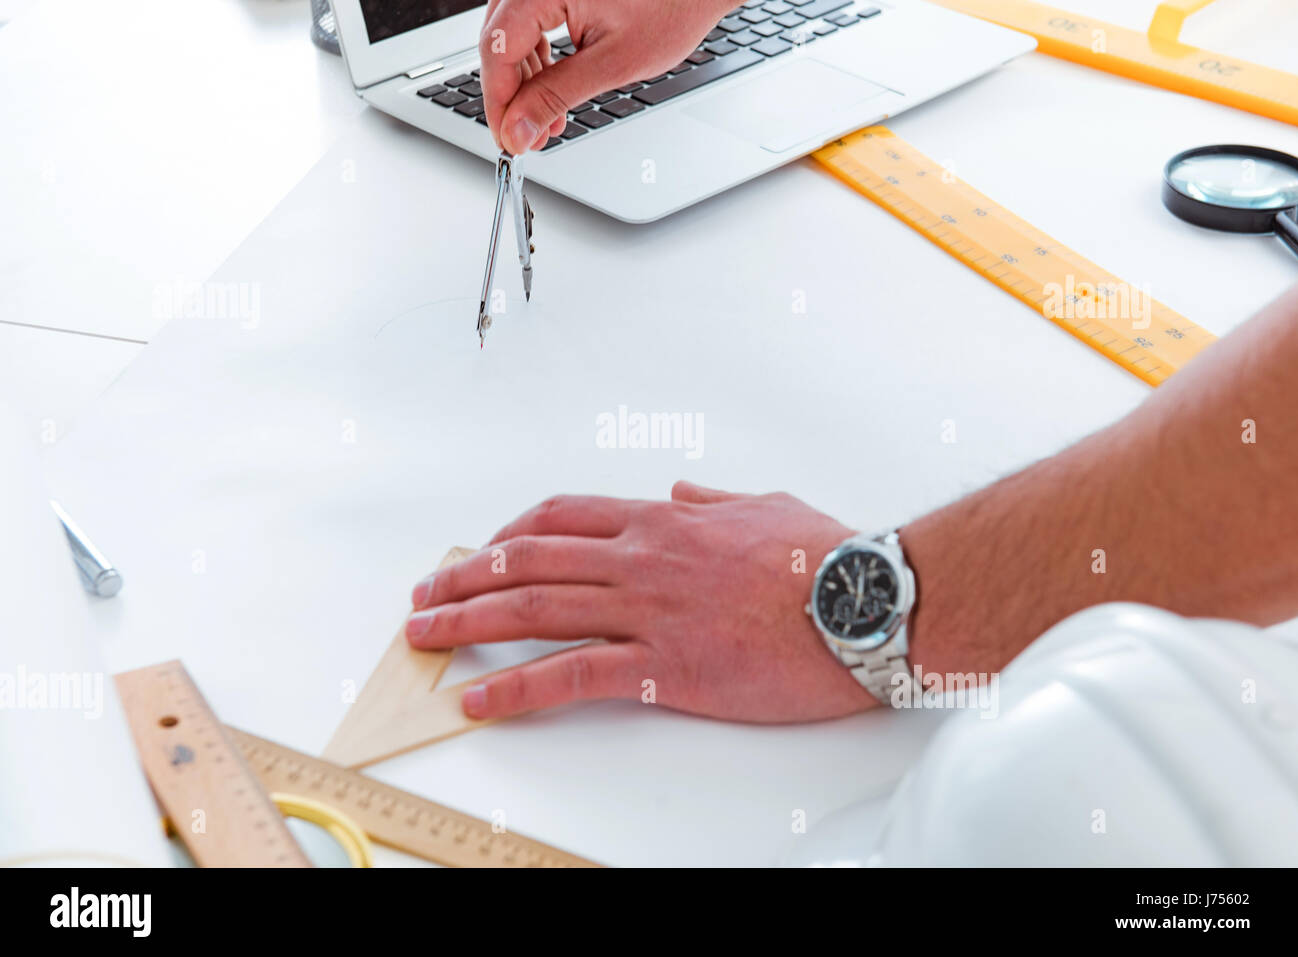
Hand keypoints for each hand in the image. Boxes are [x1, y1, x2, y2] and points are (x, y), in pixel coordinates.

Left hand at [406, 481, 875, 721]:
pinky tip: (480, 700)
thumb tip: (677, 491)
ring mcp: (648, 612)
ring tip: (424, 638)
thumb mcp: (764, 504)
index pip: (560, 518)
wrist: (866, 602)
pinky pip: (571, 676)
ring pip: (534, 612)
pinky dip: (516, 690)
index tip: (480, 552)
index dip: (506, 534)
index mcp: (662, 521)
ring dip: (467, 624)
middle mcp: (641, 558)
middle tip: (425, 595)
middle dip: (464, 579)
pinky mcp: (665, 668)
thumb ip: (711, 498)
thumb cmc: (826, 557)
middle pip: (527, 561)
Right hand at [479, 0, 733, 153]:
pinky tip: (550, 91)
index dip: (499, 100)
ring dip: (524, 82)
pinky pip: (530, 24)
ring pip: (511, 36)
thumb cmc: (671, 7)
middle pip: (498, 42)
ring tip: (546, 122)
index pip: (497, 48)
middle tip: (526, 138)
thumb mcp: (612, 63)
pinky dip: (537, 61)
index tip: (507, 138)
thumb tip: (519, 129)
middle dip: (510, 96)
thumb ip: (556, 96)